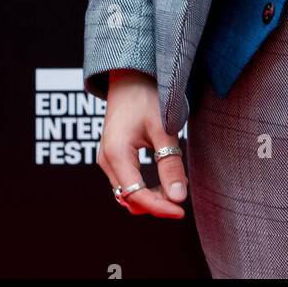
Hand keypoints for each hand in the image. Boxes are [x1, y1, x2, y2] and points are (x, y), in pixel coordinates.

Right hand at [96, 69, 188, 218]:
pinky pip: (125, 182)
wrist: (130, 74)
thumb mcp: (163, 129)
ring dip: (149, 198)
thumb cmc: (147, 96)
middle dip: (156, 205)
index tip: (181, 211)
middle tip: (182, 200)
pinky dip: (143, 188)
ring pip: (126, 193)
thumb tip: (179, 198)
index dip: (160, 208)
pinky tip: (162, 181)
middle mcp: (106, 160)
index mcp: (116, 154)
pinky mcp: (111, 155)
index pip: (137, 196)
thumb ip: (170, 163)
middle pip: (130, 199)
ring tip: (174, 189)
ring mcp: (106, 158)